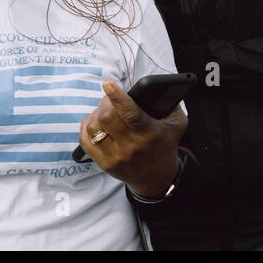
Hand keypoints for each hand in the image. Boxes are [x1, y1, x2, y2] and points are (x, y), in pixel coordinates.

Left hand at [79, 81, 185, 198]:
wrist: (157, 178)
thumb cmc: (165, 144)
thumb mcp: (177, 123)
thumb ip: (171, 103)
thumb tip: (155, 84)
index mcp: (149, 133)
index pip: (130, 113)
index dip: (117, 97)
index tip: (108, 84)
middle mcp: (131, 146)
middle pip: (107, 118)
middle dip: (105, 102)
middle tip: (109, 99)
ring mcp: (116, 157)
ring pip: (94, 128)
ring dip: (96, 114)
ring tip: (103, 111)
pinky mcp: (104, 164)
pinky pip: (85, 141)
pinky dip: (86, 127)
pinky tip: (94, 122)